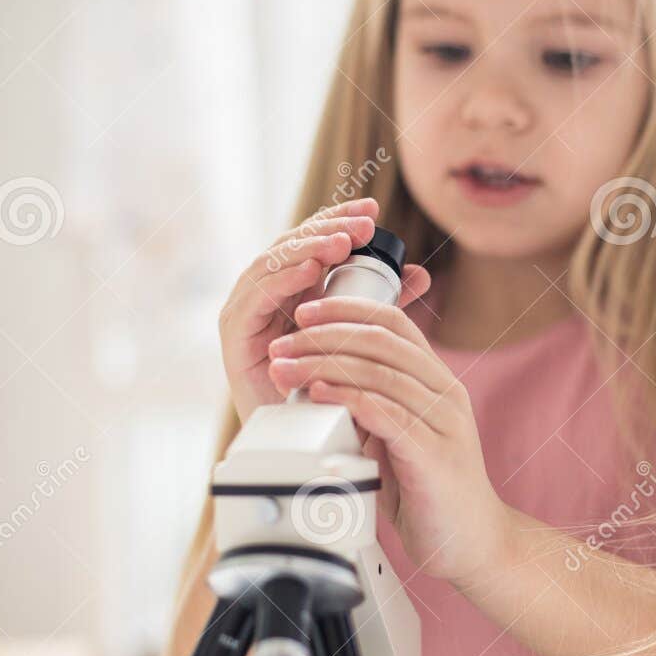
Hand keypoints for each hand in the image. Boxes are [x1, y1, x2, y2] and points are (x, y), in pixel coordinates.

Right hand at [218, 197, 429, 423]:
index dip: (338, 220)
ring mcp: (246, 315)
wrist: (306, 446)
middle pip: (291, 246)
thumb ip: (384, 305)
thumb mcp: (361, 337)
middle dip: (327, 229)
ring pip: (271, 264)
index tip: (371, 209)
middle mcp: (265, 297)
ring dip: (307, 248)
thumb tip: (421, 273)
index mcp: (292, 291)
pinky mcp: (235, 338)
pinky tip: (310, 270)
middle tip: (363, 223)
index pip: (312, 243)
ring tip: (341, 242)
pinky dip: (281, 279)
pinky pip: (254, 299)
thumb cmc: (331, 389)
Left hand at [266, 294, 507, 585]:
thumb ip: (371, 406)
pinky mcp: (434, 455)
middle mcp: (445, 393)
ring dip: (323, 365)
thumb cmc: (430, 492)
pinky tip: (320, 395)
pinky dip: (349, 399)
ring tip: (285, 369)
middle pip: (381, 340)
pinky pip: (388, 414)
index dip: (346, 309)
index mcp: (436, 381)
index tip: (304, 312)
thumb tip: (318, 382)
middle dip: (324, 335)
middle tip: (282, 344)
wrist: (473, 543)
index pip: (393, 322)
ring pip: (379, 373)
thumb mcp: (397, 436)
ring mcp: (444, 422)